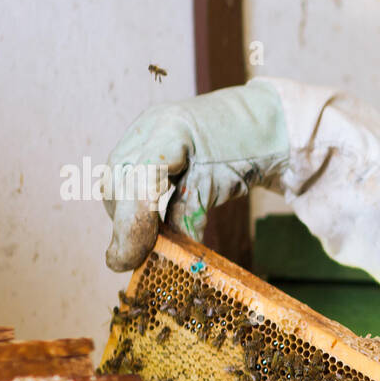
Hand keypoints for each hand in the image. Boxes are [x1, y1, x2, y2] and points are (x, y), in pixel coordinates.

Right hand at [103, 81, 288, 270]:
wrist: (262, 121)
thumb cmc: (249, 149)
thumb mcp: (223, 185)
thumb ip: (190, 216)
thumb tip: (168, 257)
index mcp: (171, 130)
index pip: (137, 181)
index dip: (130, 224)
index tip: (127, 259)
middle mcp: (150, 125)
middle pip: (119, 181)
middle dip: (123, 224)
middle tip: (129, 260)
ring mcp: (145, 129)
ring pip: (117, 178)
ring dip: (123, 214)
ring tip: (136, 245)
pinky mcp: (146, 140)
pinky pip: (128, 173)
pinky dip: (133, 201)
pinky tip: (144, 223)